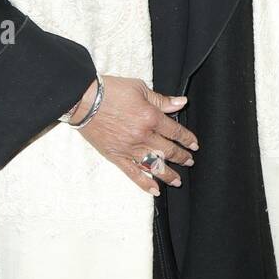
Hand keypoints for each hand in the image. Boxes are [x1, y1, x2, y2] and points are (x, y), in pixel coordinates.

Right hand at [70, 76, 198, 195]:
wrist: (84, 100)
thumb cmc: (111, 91)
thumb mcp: (140, 88)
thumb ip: (161, 100)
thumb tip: (181, 103)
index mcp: (150, 117)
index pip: (175, 131)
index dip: (187, 139)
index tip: (194, 144)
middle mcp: (143, 136)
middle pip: (168, 151)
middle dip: (181, 157)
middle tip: (189, 162)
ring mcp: (129, 149)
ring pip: (154, 165)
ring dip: (168, 174)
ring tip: (177, 181)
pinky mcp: (116, 157)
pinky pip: (133, 173)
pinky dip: (145, 183)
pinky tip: (154, 190)